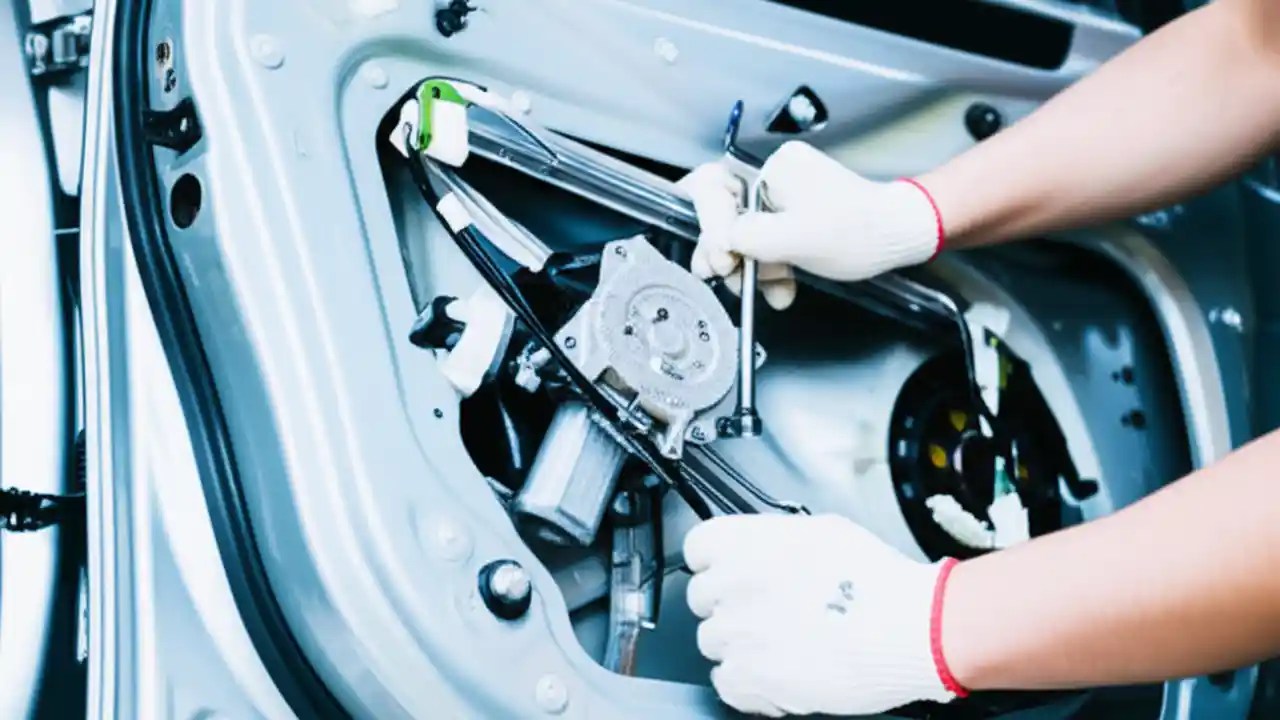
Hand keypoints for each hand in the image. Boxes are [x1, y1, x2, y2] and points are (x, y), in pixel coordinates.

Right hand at [679, 142, 943, 309]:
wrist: (900, 237)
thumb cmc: (856, 232)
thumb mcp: (793, 239)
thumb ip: (745, 238)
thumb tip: (718, 244)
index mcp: (772, 169)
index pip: (714, 189)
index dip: (709, 227)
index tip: (721, 261)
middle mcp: (774, 176)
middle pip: (728, 215)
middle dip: (731, 254)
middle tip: (732, 280)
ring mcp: (785, 197)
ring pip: (748, 235)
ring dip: (755, 268)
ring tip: (772, 291)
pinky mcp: (797, 217)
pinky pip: (769, 242)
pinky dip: (773, 267)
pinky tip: (782, 290)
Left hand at [683, 514, 963, 716]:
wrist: (910, 627)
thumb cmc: (878, 581)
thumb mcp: (823, 532)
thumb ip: (777, 540)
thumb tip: (765, 549)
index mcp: (749, 542)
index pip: (697, 547)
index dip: (713, 563)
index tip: (726, 573)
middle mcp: (735, 584)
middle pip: (701, 597)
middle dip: (728, 605)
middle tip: (764, 612)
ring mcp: (738, 633)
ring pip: (713, 641)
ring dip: (739, 644)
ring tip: (781, 644)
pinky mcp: (751, 677)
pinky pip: (725, 682)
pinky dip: (746, 682)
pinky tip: (777, 672)